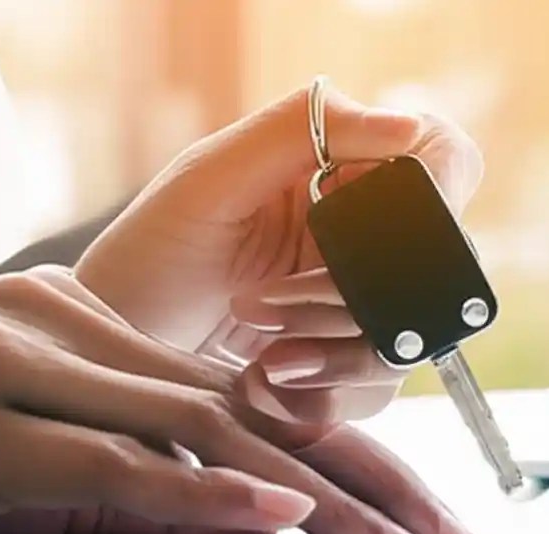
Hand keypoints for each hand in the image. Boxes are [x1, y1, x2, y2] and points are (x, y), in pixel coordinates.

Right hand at [0, 268, 489, 533]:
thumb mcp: (57, 475)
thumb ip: (159, 488)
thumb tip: (268, 517)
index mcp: (94, 332)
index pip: (262, 401)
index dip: (359, 463)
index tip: (431, 520)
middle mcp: (65, 330)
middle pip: (261, 414)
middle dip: (373, 489)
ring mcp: (17, 369)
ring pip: (209, 433)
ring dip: (322, 500)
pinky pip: (112, 462)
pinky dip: (199, 490)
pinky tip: (277, 511)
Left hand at [73, 83, 482, 425]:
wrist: (108, 364)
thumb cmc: (144, 260)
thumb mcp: (209, 180)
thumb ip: (300, 131)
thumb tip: (405, 121)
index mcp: (342, 169)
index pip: (440, 159)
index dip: (435, 195)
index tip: (381, 236)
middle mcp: (363, 236)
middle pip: (438, 262)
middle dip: (351, 297)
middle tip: (265, 306)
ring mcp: (361, 306)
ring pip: (411, 334)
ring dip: (332, 351)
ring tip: (257, 354)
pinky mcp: (347, 371)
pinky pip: (379, 390)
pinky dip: (321, 397)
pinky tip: (260, 386)